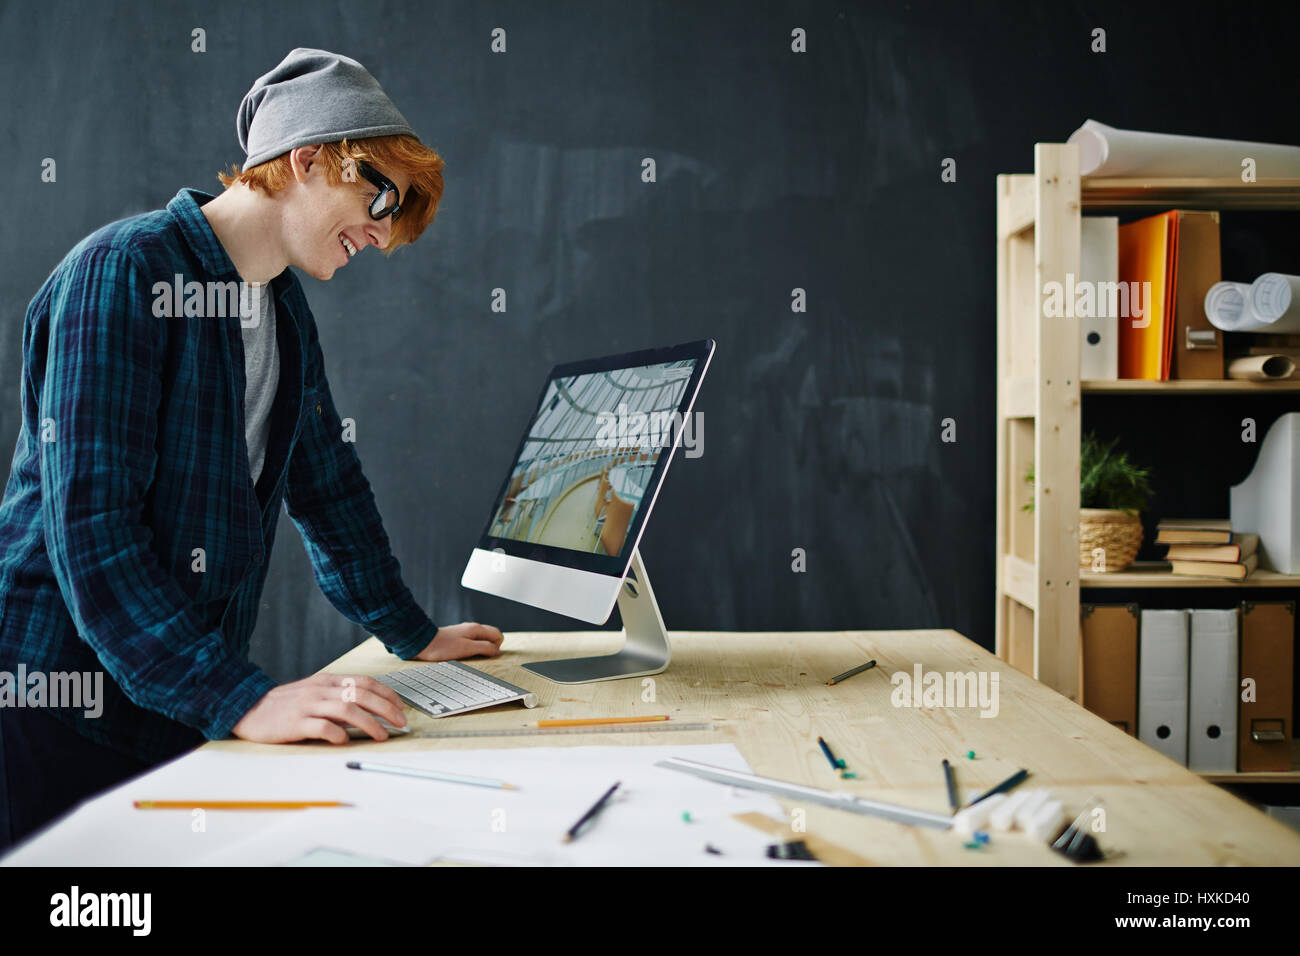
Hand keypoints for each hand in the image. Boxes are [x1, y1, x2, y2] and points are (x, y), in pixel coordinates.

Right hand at [231, 673, 406, 744]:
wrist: (248, 709)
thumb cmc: (286, 705)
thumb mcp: (315, 693)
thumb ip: (339, 697)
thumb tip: (370, 709)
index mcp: (328, 681)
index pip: (365, 682)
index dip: (387, 695)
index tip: (400, 708)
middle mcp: (320, 690)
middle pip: (361, 694)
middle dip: (386, 709)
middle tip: (400, 723)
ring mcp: (308, 705)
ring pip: (347, 709)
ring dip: (369, 723)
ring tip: (381, 736)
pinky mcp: (295, 723)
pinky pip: (322, 727)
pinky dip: (338, 734)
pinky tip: (345, 741)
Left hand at [414, 621, 504, 661]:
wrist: (423, 643)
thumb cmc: (443, 646)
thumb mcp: (467, 648)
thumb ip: (485, 648)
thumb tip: (497, 651)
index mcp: (477, 629)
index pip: (498, 635)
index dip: (497, 646)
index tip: (487, 654)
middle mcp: (472, 628)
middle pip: (491, 636)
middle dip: (491, 647)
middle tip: (480, 656)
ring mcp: (465, 632)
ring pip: (482, 639)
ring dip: (481, 649)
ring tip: (470, 656)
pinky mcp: (458, 637)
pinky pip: (473, 642)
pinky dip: (472, 649)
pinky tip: (463, 654)